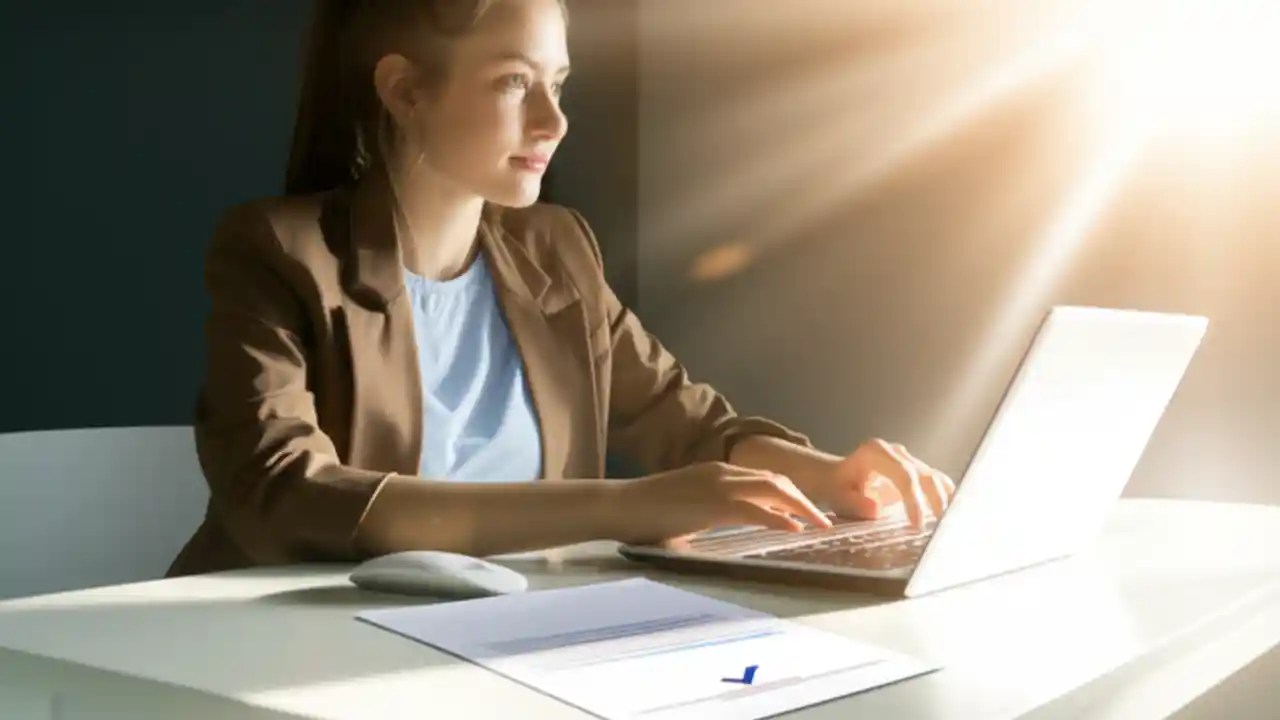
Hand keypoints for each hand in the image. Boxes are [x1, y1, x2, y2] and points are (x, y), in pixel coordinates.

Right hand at [609, 462, 833, 544]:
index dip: (790, 492)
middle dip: (804, 498)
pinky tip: (793, 529)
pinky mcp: (713, 505)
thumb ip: (708, 513)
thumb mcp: (685, 508)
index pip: (764, 477)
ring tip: (818, 524)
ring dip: (800, 507)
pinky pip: (755, 510)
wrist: (621, 505)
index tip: (806, 509)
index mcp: (717, 471)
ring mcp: (719, 486)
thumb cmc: (645, 512)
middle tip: (823, 518)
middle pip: (777, 480)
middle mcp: (723, 472)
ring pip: (773, 489)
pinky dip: (778, 518)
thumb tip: (715, 528)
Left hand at [825, 438, 955, 528]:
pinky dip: (943, 494)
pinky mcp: (914, 469)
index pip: (903, 475)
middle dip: (933, 500)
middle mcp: (895, 452)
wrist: (836, 476)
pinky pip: (934, 479)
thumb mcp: (838, 495)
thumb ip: (855, 503)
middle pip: (922, 473)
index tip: (917, 525)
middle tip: (940, 525)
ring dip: (942, 498)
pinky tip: (953, 510)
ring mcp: (906, 458)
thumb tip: (877, 509)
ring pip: (932, 476)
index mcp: (876, 452)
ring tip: (950, 521)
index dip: (914, 500)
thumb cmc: (836, 486)